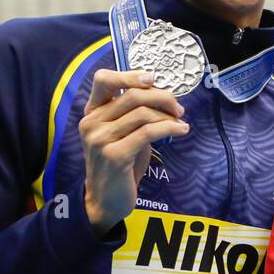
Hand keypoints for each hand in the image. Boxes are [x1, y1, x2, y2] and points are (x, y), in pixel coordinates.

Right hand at [80, 69, 187, 234]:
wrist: (106, 199)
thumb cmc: (120, 162)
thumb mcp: (122, 132)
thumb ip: (133, 112)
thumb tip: (162, 92)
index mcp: (92, 112)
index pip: (103, 79)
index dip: (130, 75)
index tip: (153, 80)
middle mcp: (92, 122)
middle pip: (133, 95)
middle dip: (163, 97)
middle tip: (178, 108)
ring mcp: (100, 139)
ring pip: (143, 113)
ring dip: (168, 116)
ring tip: (180, 122)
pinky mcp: (114, 155)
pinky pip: (148, 132)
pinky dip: (170, 128)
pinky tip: (182, 130)